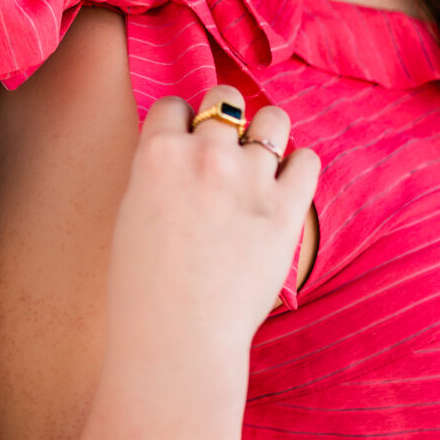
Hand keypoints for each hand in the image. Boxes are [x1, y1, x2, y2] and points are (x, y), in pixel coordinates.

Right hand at [106, 86, 319, 350]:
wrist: (177, 339)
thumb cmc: (144, 291)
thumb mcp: (132, 216)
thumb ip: (159, 174)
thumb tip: (183, 153)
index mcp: (158, 154)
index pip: (175, 105)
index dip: (182, 125)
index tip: (186, 147)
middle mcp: (206, 156)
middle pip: (225, 99)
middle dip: (225, 118)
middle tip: (224, 153)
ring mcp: (250, 179)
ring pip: (273, 119)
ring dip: (267, 134)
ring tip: (261, 163)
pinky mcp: (286, 209)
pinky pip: (307, 160)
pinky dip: (298, 168)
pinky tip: (284, 189)